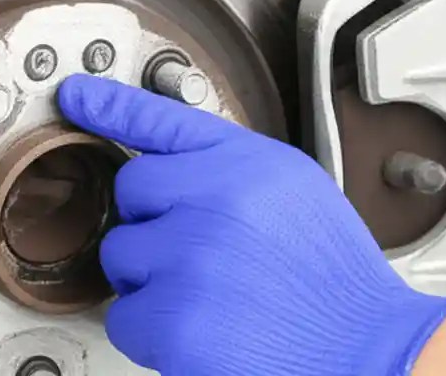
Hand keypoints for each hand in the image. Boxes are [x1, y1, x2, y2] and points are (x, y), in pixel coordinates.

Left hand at [57, 74, 445, 375]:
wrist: (370, 353)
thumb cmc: (335, 283)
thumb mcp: (297, 195)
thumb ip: (237, 172)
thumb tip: (178, 168)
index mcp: (252, 165)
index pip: (164, 119)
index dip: (111, 105)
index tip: (76, 95)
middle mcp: (219, 200)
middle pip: (132, 191)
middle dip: (156, 223)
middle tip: (207, 257)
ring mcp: (192, 258)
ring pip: (121, 256)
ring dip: (152, 280)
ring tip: (214, 297)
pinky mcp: (174, 318)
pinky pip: (124, 317)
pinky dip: (153, 333)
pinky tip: (204, 332)